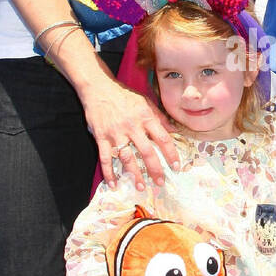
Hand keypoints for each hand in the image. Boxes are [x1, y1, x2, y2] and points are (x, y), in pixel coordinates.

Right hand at [80, 73, 177, 187]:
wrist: (98, 88)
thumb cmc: (124, 96)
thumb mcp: (145, 102)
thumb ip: (160, 117)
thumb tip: (175, 130)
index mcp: (145, 117)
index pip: (163, 138)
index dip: (171, 154)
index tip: (176, 166)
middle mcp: (132, 126)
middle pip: (146, 152)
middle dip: (155, 169)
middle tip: (160, 182)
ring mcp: (115, 133)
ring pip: (126, 158)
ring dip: (134, 174)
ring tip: (141, 187)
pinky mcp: (101, 137)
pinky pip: (105, 158)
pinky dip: (109, 173)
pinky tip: (114, 184)